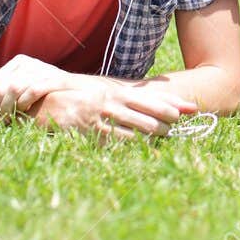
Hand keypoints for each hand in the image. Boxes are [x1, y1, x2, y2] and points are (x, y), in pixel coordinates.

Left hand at [0, 54, 75, 116]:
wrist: (77, 91)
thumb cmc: (46, 88)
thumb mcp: (20, 81)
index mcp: (19, 62)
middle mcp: (28, 64)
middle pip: (0, 85)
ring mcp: (41, 70)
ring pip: (13, 88)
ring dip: (8, 107)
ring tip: (7, 119)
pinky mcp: (53, 79)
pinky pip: (31, 90)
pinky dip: (24, 103)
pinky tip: (23, 111)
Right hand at [31, 85, 197, 139]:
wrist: (51, 104)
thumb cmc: (84, 97)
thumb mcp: (108, 91)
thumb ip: (130, 96)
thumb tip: (156, 99)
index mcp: (117, 92)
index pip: (150, 99)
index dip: (171, 106)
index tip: (189, 110)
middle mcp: (113, 104)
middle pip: (148, 117)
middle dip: (165, 125)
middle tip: (177, 130)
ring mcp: (103, 120)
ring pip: (136, 132)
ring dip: (153, 138)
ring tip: (164, 139)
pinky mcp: (93, 136)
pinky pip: (117, 144)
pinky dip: (131, 147)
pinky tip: (141, 149)